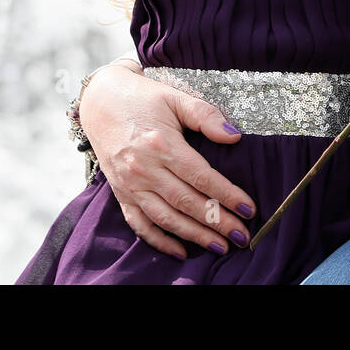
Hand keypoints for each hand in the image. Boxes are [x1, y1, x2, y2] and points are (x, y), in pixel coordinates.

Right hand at [78, 65, 257, 257]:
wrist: (101, 101)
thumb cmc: (143, 98)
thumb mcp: (176, 97)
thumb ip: (206, 115)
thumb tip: (234, 135)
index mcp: (161, 144)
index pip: (201, 176)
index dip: (226, 194)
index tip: (248, 208)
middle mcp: (144, 169)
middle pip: (186, 202)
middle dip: (217, 222)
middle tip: (242, 236)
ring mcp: (130, 185)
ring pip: (166, 218)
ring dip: (194, 235)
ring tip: (220, 246)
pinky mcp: (121, 194)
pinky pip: (140, 224)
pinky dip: (159, 241)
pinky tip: (181, 251)